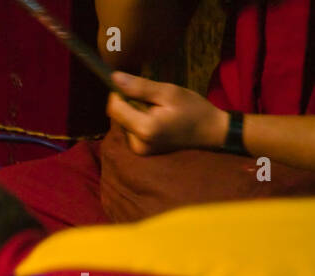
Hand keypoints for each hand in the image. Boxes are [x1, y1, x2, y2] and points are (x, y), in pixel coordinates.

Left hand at [108, 72, 229, 154]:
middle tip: (155, 99)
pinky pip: (131, 129)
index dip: (118, 93)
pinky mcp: (141, 151)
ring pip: (124, 122)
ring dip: (136, 111)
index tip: (133, 84)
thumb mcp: (169, 92)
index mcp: (144, 129)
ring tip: (159, 110)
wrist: (209, 132)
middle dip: (131, 103)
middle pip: (118, 115)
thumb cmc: (193, 110)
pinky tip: (157, 119)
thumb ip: (140, 87)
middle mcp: (137, 144)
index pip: (114, 108)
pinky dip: (140, 120)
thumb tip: (115, 77)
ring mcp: (138, 150)